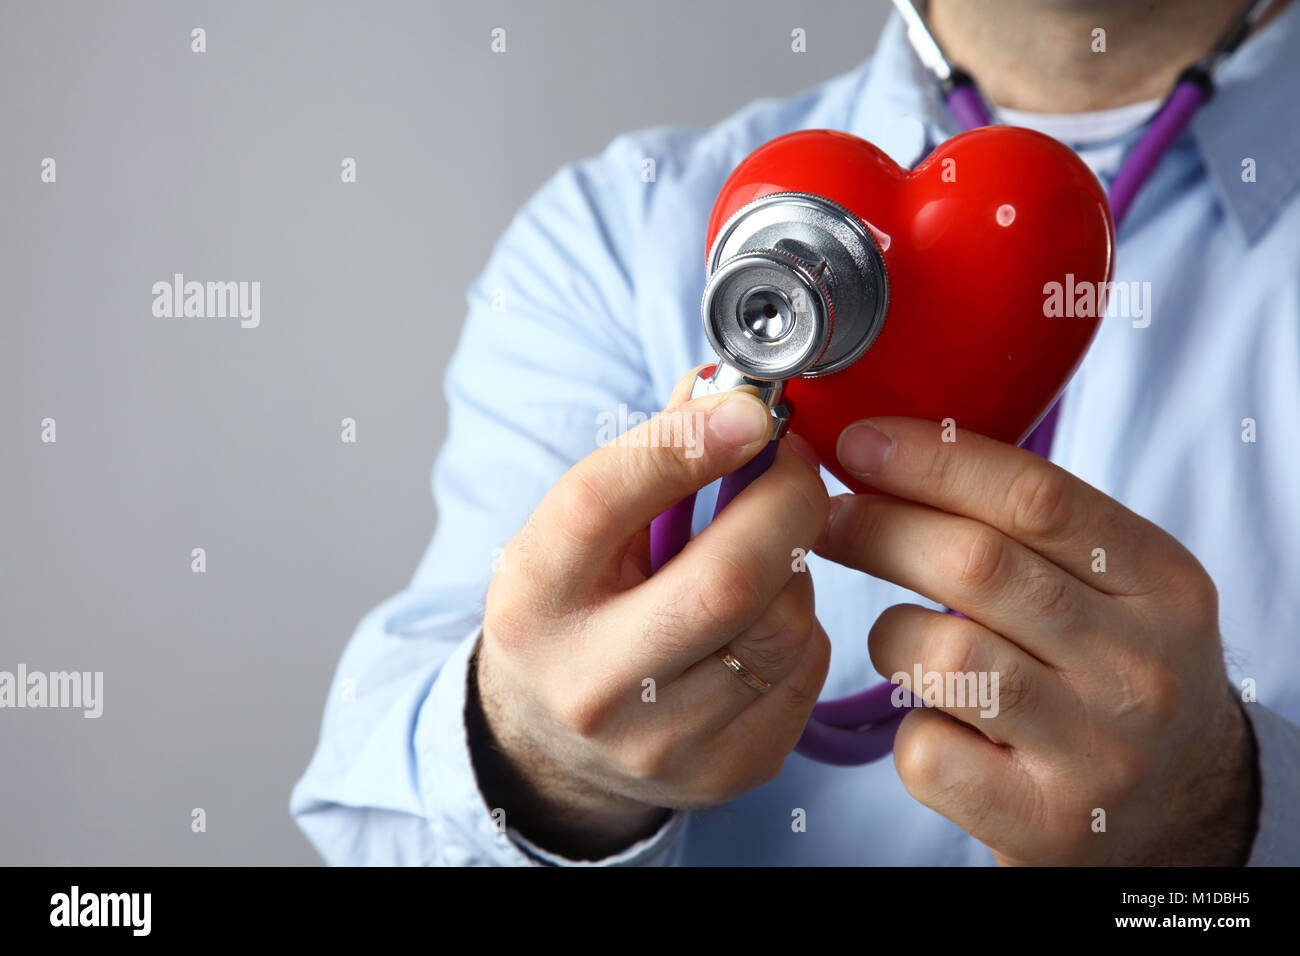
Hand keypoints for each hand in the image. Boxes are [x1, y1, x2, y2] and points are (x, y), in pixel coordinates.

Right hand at [472, 368, 830, 858]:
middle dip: (785, 502)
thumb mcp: (574, 534)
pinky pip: (804, 670)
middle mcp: (588, 684)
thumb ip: (647, 457)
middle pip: (725, 581)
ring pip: (782, 626)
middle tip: (793, 465)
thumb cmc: (572, 611)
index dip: (684, 443)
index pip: (601, 504)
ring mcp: (660, 743)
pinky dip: (799, 625)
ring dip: (793, 566)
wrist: (552, 746)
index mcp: (532, 602)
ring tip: (760, 552)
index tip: (748, 407)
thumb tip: (732, 392)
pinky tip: (759, 621)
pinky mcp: (724, 772)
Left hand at [813, 417, 1258, 864]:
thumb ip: (1026, 526)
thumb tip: (883, 454)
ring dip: (890, 636)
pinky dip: (909, 731)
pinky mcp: (1043, 823)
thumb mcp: (1116, 586)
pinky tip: (938, 727)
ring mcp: (1096, 753)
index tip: (859, 441)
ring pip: (940, 656)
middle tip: (830, 522)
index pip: (1035, 496)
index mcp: (1163, 584)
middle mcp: (1139, 667)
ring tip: (900, 641)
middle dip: (878, 528)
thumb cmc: (1113, 672)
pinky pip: (926, 753)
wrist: (1183, 809)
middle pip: (975, 565)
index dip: (932, 460)